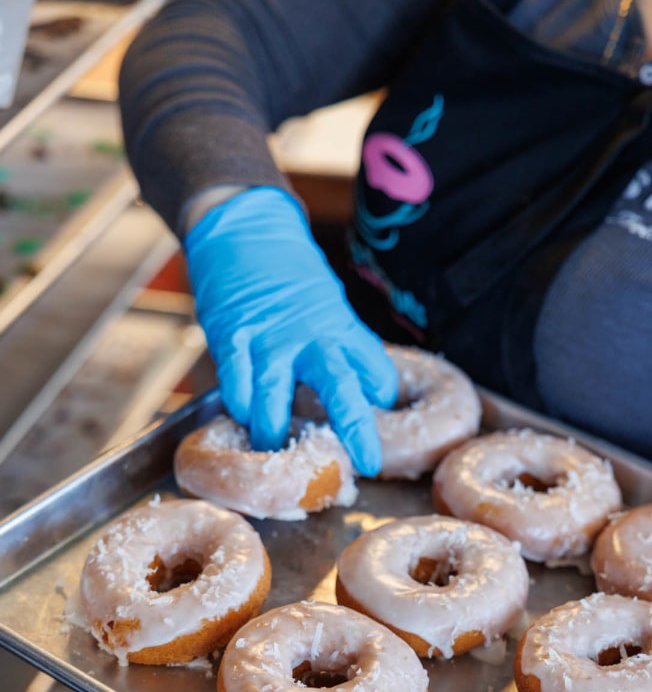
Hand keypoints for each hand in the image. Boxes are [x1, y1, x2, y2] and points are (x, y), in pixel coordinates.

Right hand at [183, 186, 396, 474]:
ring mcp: (269, 337)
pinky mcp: (230, 335)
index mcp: (341, 328)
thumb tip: (366, 396)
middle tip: (365, 463)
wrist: (245, 228)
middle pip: (340, 387)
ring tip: (275, 453)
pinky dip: (239, 406)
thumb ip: (342, 351)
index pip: (376, 372)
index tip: (381, 415)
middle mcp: (311, 336)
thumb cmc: (291, 280)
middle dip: (355, 428)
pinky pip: (235, 382)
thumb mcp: (329, 308)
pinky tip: (242, 417)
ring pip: (275, 397)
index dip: (381, 398)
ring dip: (274, 432)